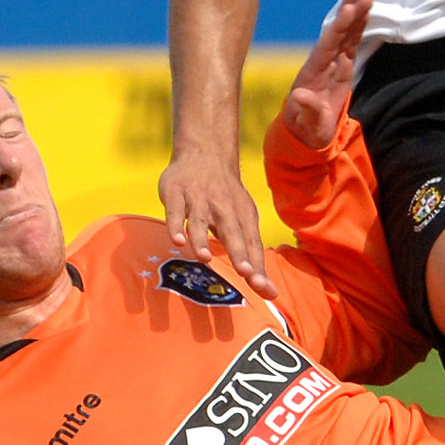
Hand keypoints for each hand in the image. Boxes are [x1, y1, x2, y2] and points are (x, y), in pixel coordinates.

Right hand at [158, 150, 275, 297]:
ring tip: (204, 258)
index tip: (265, 290)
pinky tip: (177, 240)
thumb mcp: (244, 222)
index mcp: (243, 216)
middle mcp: (223, 208)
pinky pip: (175, 211)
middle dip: (239, 253)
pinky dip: (176, 224)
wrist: (206, 152)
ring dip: (202, 239)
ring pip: (200, 221)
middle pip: (233, 233)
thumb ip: (252, 257)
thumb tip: (269, 292)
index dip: (258, 267)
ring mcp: (199, 199)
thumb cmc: (227, 198)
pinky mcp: (176, 193)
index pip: (252, 245)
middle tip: (245, 274)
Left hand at [281, 0, 373, 149]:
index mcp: (313, 72)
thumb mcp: (307, 124)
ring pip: (346, 33)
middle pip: (337, 31)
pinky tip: (365, 12)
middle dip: (348, 9)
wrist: (305, 134)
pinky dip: (359, 27)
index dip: (339, 27)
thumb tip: (300, 95)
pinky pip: (352, 43)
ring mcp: (332, 64)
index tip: (349, 8)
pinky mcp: (342, 68)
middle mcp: (322, 62)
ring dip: (355, 13)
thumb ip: (306, 110)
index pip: (328, 44)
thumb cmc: (306, 130)